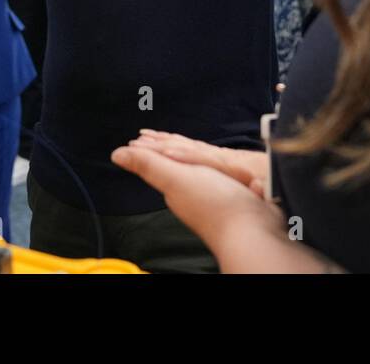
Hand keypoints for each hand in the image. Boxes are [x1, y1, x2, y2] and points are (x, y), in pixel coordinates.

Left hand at [111, 141, 285, 261]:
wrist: (253, 230)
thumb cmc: (215, 205)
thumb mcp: (175, 178)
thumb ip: (149, 165)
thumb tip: (116, 155)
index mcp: (176, 186)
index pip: (159, 162)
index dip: (151, 149)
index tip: (141, 137)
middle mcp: (191, 193)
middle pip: (177, 167)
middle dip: (168, 152)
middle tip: (157, 138)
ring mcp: (213, 197)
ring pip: (198, 173)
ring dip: (191, 159)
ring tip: (186, 150)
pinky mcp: (234, 200)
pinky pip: (219, 180)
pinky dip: (214, 170)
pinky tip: (219, 170)